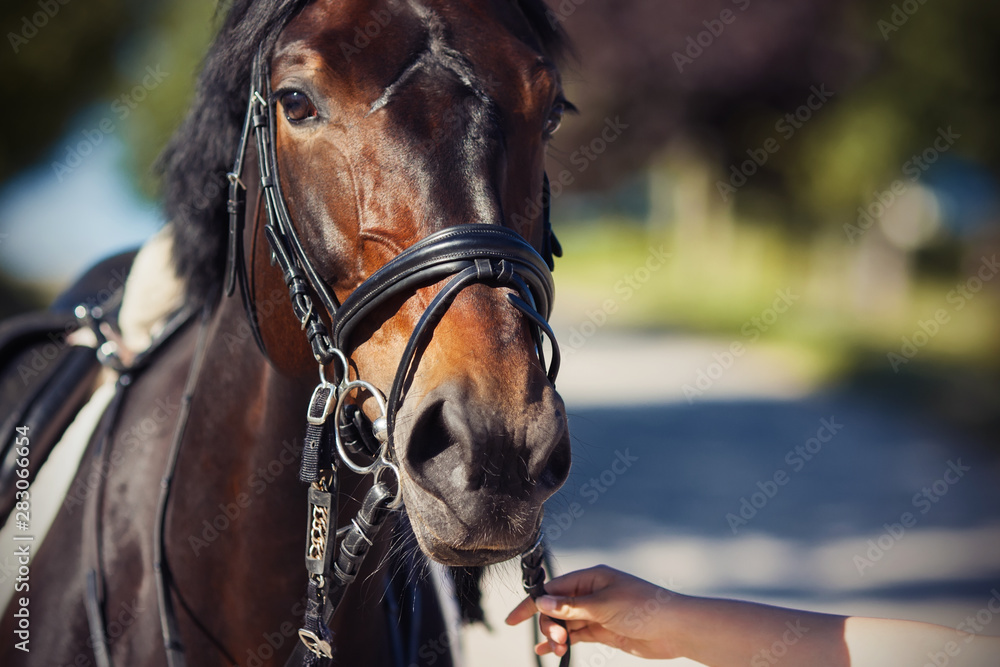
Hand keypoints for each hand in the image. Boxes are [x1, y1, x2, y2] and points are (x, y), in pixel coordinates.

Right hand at [505, 565, 683, 659]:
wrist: (674, 628)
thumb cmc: (645, 607)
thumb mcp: (603, 605)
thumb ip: (571, 606)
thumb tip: (543, 602)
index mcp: (591, 578)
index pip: (553, 589)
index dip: (532, 603)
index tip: (513, 618)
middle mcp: (592, 593)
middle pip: (556, 608)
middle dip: (549, 623)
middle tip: (555, 640)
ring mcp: (597, 613)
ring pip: (565, 623)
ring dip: (556, 635)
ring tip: (557, 649)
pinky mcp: (603, 630)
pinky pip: (576, 634)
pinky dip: (563, 642)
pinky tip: (550, 650)